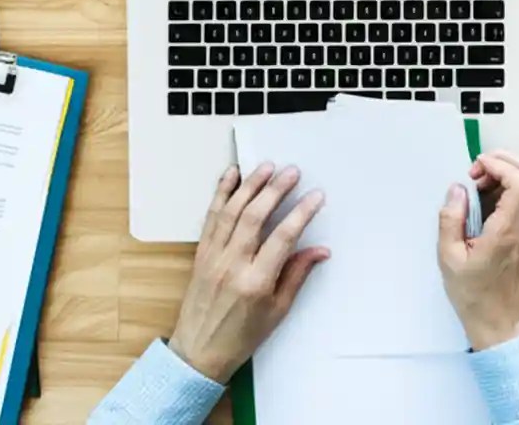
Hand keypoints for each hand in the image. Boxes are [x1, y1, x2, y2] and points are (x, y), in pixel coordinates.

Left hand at [168, 163, 328, 382]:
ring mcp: (213, 257)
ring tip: (266, 167)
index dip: (301, 213)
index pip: (283, 238)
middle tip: (292, 172)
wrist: (199, 351)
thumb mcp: (277, 311)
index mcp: (256, 282)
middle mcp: (232, 265)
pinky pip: (211, 217)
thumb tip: (320, 250)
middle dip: (275, 190)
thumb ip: (297, 275)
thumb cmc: (241, 336)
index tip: (315, 197)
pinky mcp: (201, 253)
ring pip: (231, 211)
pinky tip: (231, 176)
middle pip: (255, 216)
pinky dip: (221, 193)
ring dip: (249, 185)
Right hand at [437, 151, 518, 350]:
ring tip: (480, 183)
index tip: (476, 168)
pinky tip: (486, 198)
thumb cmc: (473, 295)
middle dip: (507, 162)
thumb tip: (457, 190)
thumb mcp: (449, 258)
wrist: (498, 322)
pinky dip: (510, 187)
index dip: (500, 165)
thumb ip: (451, 220)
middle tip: (479, 170)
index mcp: (506, 232)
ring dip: (508, 173)